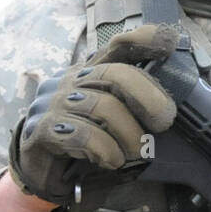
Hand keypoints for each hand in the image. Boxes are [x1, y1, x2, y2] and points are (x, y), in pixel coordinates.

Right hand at [8, 24, 179, 211]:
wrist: (40, 171)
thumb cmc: (84, 141)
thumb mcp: (110, 117)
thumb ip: (131, 104)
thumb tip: (169, 109)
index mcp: (91, 72)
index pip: (117, 46)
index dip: (143, 40)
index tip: (171, 42)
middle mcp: (72, 80)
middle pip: (116, 74)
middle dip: (148, 96)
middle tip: (165, 122)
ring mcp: (54, 102)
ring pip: (104, 106)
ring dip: (129, 134)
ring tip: (137, 152)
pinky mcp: (42, 129)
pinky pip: (84, 134)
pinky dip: (106, 149)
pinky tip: (112, 160)